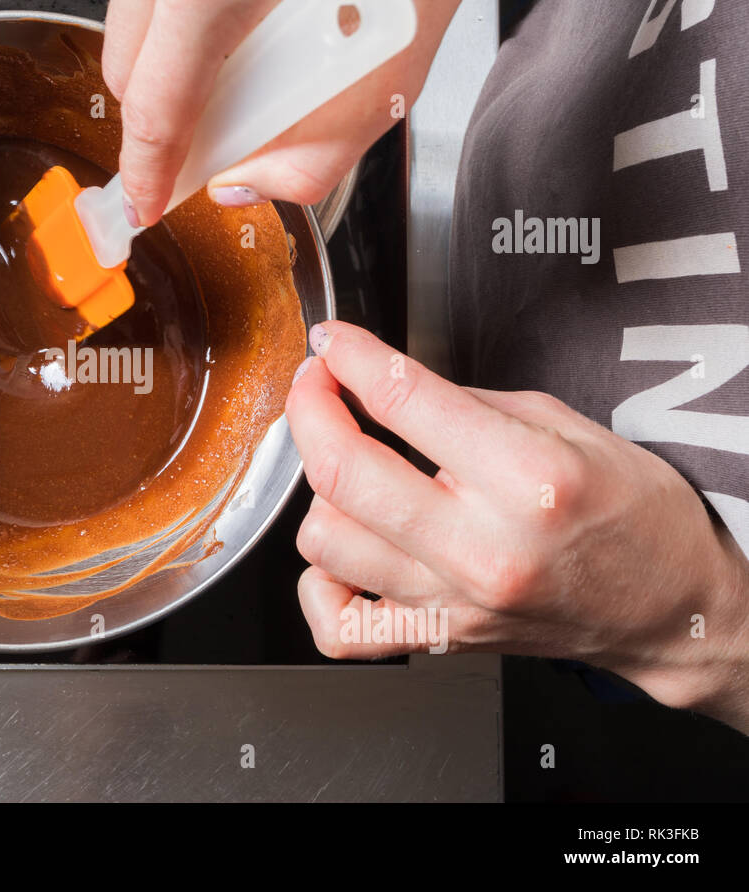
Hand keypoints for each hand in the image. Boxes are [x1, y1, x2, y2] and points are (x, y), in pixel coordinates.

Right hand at [103, 0, 488, 225]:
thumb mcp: (389, 69)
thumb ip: (314, 154)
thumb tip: (245, 183)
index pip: (154, 108)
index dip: (147, 172)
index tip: (146, 202)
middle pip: (126, 66)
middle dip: (163, 112)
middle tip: (219, 131)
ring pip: (135, 16)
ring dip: (176, 52)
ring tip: (256, 46)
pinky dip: (191, 4)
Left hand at [287, 321, 748, 733]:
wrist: (671, 608)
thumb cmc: (630, 514)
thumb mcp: (565, 423)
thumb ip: (465, 403)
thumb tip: (383, 382)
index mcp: (526, 477)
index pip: (403, 400)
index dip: (350, 357)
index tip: (332, 343)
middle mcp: (483, 546)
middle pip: (344, 473)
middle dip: (310, 410)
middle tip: (316, 386)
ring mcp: (454, 600)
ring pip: (325, 543)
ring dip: (318, 493)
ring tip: (346, 469)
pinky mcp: (438, 638)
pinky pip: (338, 627)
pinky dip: (320, 585)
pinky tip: (343, 552)